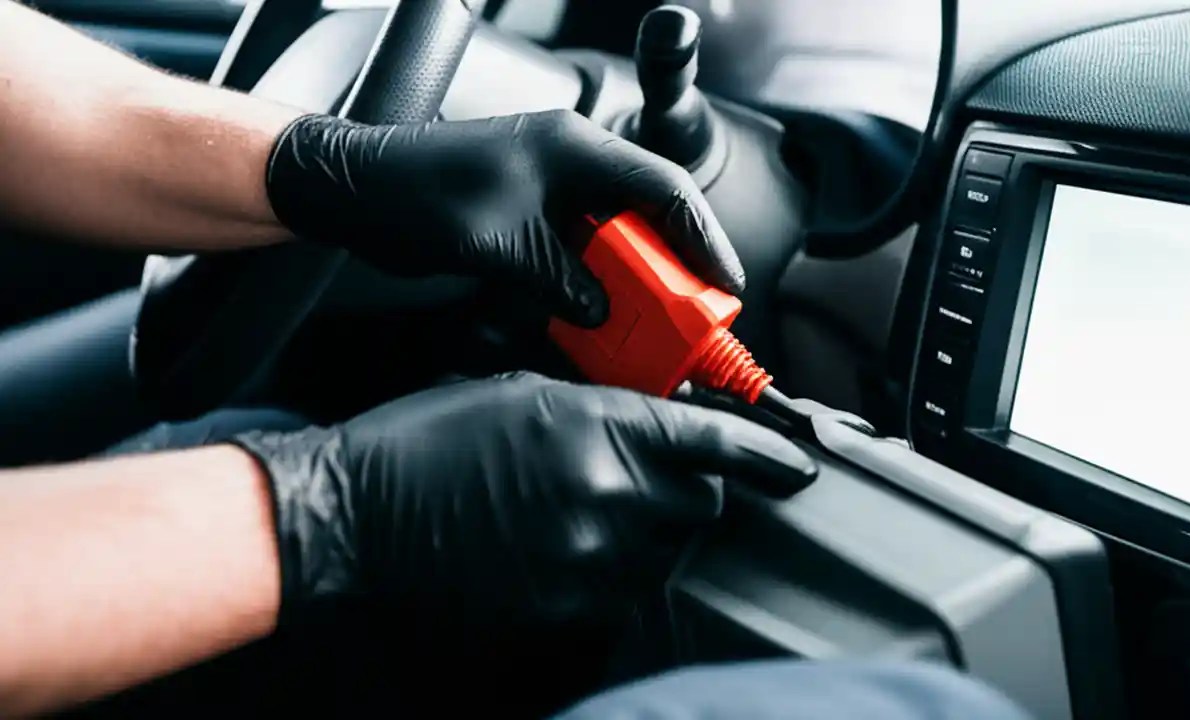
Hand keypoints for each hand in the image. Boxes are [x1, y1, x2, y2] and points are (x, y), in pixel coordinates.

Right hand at [232, 372, 814, 625]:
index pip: (716, 442)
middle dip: (684, 489)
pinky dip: (612, 574)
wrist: (359, 515)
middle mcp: (607, 499)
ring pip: (665, 553)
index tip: (797, 466)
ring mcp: (589, 565)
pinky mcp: (566, 613)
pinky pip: (624, 595)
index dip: (768, 454)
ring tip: (581, 515)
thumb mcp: (525, 394)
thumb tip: (668, 423)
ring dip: (646, 534)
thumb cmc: (431, 442)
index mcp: (600, 430)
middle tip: (637, 477)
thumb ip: (609, 407)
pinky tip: (561, 551)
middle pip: (702, 504)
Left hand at [264, 110, 742, 326]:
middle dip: (676, 266)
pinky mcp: (531, 214)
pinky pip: (582, 249)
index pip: (665, 189)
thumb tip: (602, 315)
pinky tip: (600, 314)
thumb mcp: (498, 247)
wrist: (352, 190)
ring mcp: (551, 187)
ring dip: (636, 278)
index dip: (703, 238)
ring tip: (654, 324)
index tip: (724, 283)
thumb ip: (560, 282)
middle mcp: (571, 162)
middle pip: (649, 214)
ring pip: (618, 235)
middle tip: (694, 314)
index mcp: (574, 148)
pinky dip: (597, 281)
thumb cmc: (412, 193)